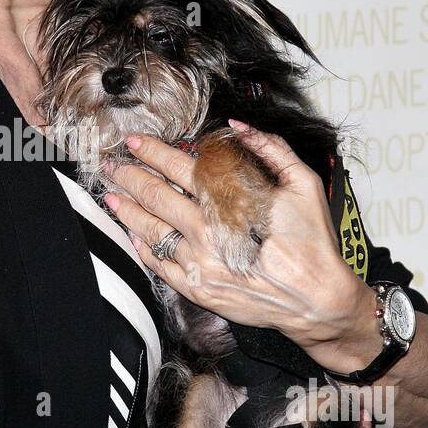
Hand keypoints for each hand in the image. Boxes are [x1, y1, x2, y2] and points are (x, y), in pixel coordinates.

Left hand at [102, 124, 363, 351]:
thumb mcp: (304, 184)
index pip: (179, 169)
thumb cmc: (312, 242)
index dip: (153, 153)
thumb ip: (271, 150)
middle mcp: (206, 231)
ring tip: (111, 195)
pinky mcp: (198, 290)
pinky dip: (143, 249)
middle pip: (157, 197)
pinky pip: (160, 266)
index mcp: (228, 202)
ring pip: (152, 231)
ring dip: (127, 210)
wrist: (317, 299)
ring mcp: (198, 263)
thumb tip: (237, 127)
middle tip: (111, 165)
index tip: (135, 143)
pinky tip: (133, 236)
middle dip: (130, 177)